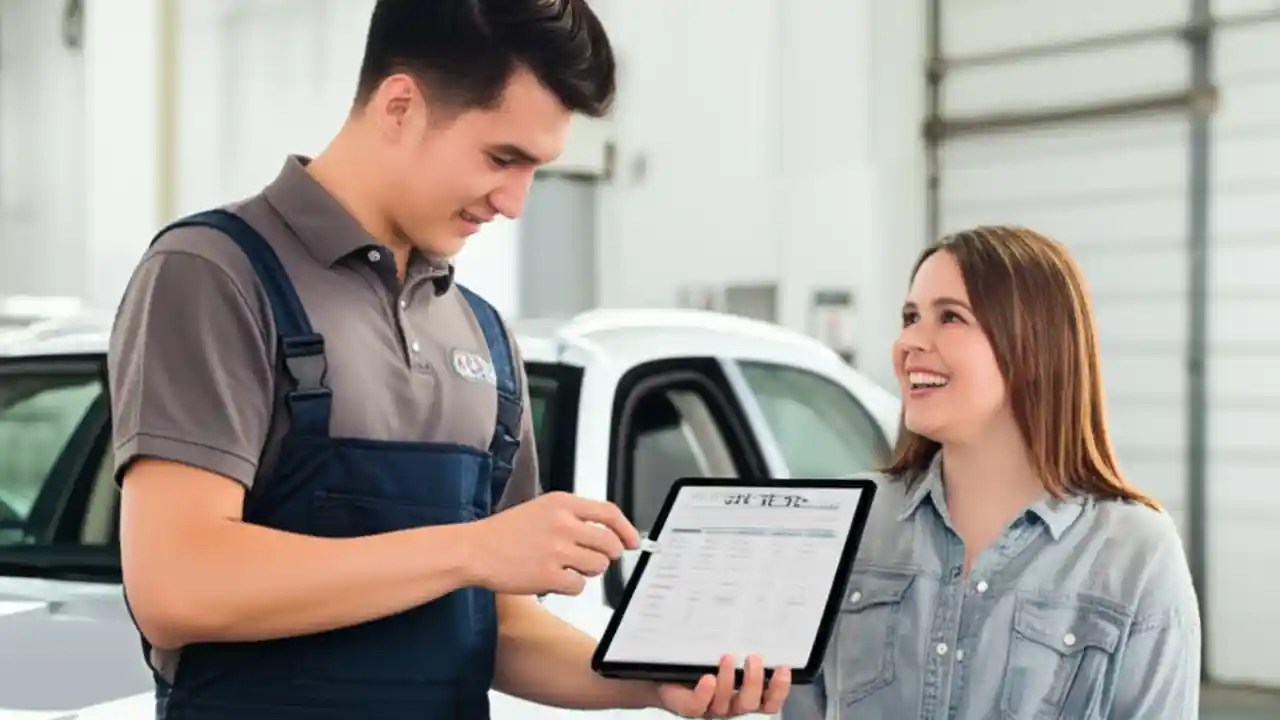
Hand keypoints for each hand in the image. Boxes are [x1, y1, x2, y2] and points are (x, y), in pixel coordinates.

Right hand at [464, 491, 640, 595]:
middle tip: (594, 559)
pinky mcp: (548, 574)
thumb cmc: (506, 532)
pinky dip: (570, 586)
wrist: (475, 550)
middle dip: (607, 556)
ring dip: (587, 571)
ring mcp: (557, 549)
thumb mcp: (542, 510)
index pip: (609, 513)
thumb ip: (573, 516)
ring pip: (597, 566)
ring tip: (565, 567)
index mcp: (563, 503)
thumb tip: (608, 532)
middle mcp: (563, 523)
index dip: (626, 529)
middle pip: (609, 543)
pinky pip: (579, 586)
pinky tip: (553, 579)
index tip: (633, 541)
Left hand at [655, 654, 791, 717]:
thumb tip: (757, 617)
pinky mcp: (688, 707)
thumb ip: (740, 645)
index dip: (779, 690)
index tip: (783, 668)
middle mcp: (730, 705)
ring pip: (724, 705)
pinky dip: (705, 693)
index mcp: (743, 695)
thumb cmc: (700, 660)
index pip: (768, 702)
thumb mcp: (722, 651)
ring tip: (728, 656)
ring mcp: (709, 708)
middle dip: (754, 682)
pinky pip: (698, 706)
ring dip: (728, 680)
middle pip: (749, 704)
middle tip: (753, 657)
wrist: (665, 670)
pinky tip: (708, 679)